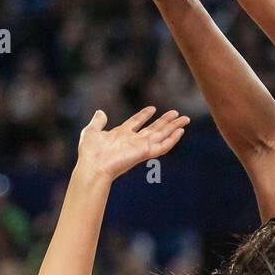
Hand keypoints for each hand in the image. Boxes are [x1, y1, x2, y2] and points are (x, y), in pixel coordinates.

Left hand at [75, 107, 189, 180]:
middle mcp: (133, 141)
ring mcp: (140, 147)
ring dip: (173, 127)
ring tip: (185, 119)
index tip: (153, 108)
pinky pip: (162, 146)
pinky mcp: (145, 153)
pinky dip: (172, 139)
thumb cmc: (90, 153)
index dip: (144, 115)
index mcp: (121, 134)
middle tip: (178, 113)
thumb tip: (100, 112)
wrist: (93, 166)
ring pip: (161, 135)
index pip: (136, 122)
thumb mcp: (91, 131)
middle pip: (154, 129)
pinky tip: (180, 132)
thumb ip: (98, 121)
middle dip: (166, 121)